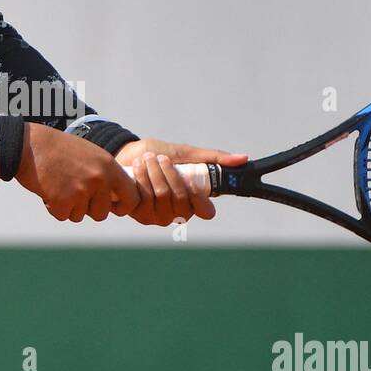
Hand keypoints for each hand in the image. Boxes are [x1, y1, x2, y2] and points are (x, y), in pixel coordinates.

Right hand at [16, 122, 140, 221]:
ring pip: (80, 216)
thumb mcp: (91, 155)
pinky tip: (49, 191)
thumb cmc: (60, 150)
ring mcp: (81, 190)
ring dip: (69, 207)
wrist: (31, 145)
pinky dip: (55, 208)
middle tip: (73, 194)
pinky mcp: (63, 200)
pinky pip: (63, 216)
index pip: (131, 197)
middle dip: (87, 209)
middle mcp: (98, 179)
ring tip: (59, 187)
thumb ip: (106, 174)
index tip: (115, 208)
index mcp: (109, 166)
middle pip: (101, 213)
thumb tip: (118, 198)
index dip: (124, 207)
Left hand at [114, 138, 249, 225]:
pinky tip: (137, 168)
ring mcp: (157, 217)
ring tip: (147, 159)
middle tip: (161, 158)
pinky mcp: (138, 215)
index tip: (191, 179)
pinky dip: (141, 177)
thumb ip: (213, 157)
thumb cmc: (158, 155)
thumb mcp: (186, 153)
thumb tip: (243, 158)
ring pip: (162, 196)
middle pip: (180, 198)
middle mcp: (177, 214)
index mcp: (192, 202)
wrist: (126, 155)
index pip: (206, 211)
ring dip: (154, 172)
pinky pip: (143, 198)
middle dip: (169, 173)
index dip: (200, 198)